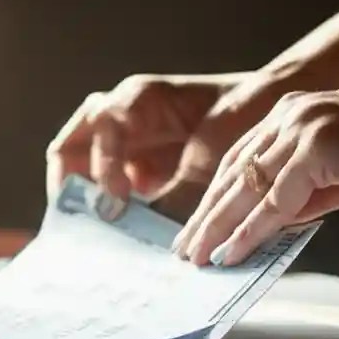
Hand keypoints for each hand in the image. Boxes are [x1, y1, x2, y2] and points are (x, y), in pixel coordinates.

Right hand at [46, 72, 262, 218]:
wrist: (268, 109)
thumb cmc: (245, 112)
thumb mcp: (218, 149)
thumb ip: (187, 188)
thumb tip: (170, 238)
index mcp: (138, 99)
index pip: (101, 125)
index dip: (104, 164)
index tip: (118, 204)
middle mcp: (120, 118)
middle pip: (70, 148)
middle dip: (72, 188)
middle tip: (89, 226)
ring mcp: (122, 143)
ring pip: (79, 171)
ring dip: (86, 203)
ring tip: (103, 236)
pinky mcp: (131, 167)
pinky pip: (106, 191)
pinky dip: (110, 214)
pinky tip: (127, 238)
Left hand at [175, 89, 338, 266]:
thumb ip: (311, 187)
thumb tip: (274, 215)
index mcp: (305, 109)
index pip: (247, 155)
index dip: (220, 194)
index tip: (201, 224)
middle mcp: (299, 110)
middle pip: (236, 168)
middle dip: (207, 212)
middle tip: (185, 245)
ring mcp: (307, 124)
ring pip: (246, 185)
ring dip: (217, 226)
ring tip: (196, 256)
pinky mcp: (321, 147)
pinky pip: (272, 200)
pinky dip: (247, 231)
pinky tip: (229, 252)